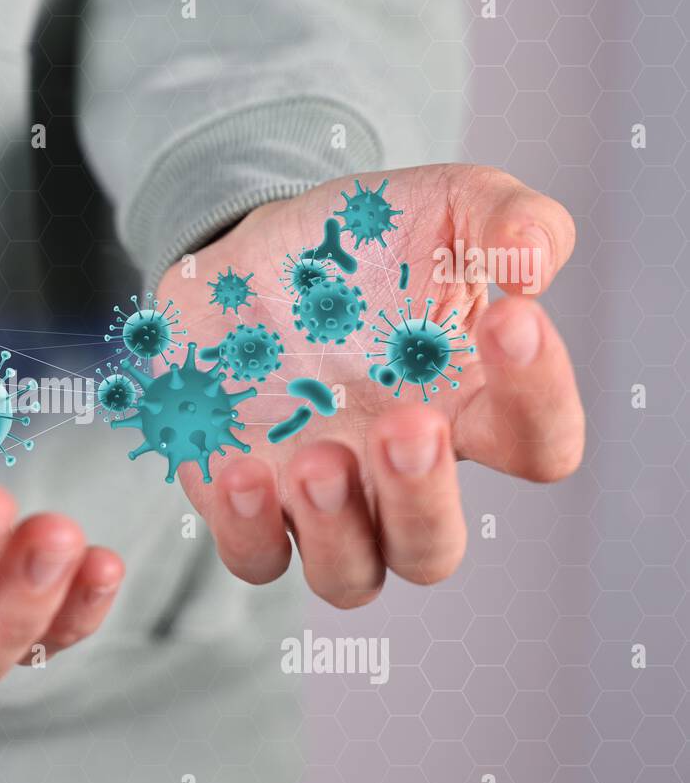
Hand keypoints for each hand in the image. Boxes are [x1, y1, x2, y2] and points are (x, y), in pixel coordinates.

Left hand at [155, 164, 582, 606]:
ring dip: (337, 532)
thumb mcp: (446, 205)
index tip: (508, 319)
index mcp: (469, 409)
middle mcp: (398, 475)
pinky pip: (255, 556)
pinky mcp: (245, 499)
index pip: (539, 445)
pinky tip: (242, 469)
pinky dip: (249, 530)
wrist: (249, 249)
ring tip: (318, 460)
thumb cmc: (364, 243)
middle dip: (423, 500)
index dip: (540, 397)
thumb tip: (535, 263)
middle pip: (433, 549)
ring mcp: (320, 498)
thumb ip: (508, 221)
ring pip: (349, 576)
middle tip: (405, 424)